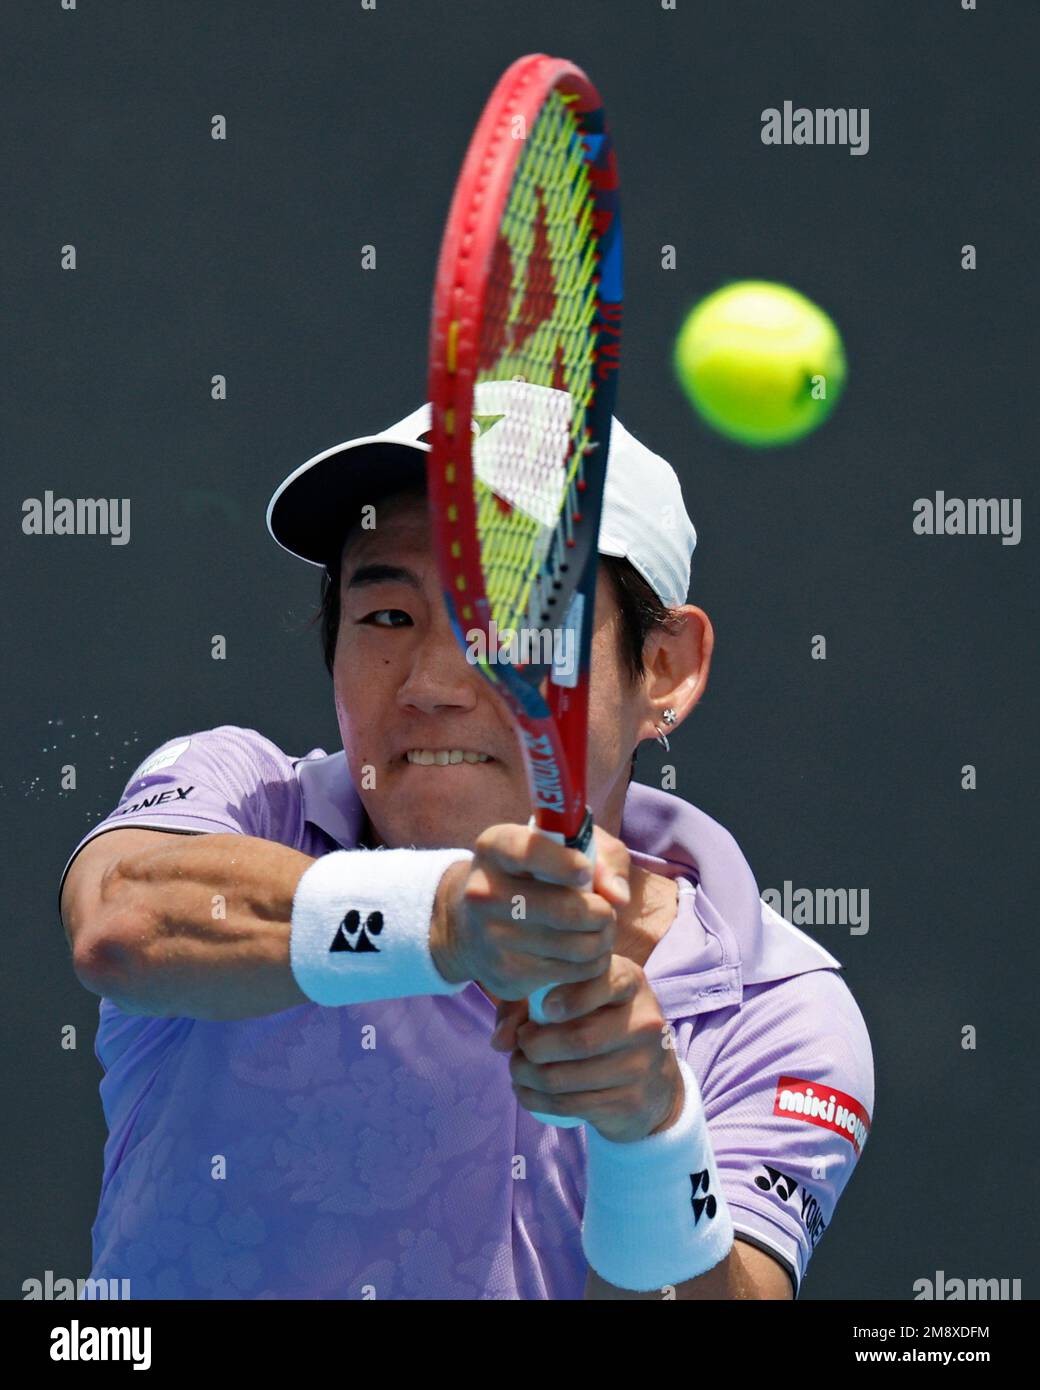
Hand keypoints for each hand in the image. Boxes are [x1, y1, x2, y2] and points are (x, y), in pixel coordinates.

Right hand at [430, 823, 630, 1000]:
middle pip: (565, 910)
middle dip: (602, 913)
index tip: (585, 871)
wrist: (473, 925)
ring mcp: (492, 937)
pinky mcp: (506, 974)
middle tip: (607, 912)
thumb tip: (619, 896)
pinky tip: (586, 953)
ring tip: (601, 931)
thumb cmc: (533, 875)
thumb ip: (602, 857)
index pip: (529, 852)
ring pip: (575, 946)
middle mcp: (485, 892)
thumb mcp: (564, 847)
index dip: (564, 863)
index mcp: (495, 848)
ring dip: (602, 940)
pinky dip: (591, 964)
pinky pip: (571, 973)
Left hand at [491, 954, 684, 1141]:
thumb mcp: (574, 1000)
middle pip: (578, 1039)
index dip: (570, 996)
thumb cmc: (600, 1026)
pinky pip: (569, 1105)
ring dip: (527, 1076)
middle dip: (534, 1045)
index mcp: (631, 983)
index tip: (545, 1009)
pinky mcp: (630, 1103)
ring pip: (566, 1077)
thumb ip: (528, 1005)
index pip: (604, 981)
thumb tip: (500, 1040)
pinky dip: (535, 1100)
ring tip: (518, 1069)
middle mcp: (644, 1023)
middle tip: (520, 1046)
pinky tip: (525, 1091)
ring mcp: (641, 1066)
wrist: (653, 1084)